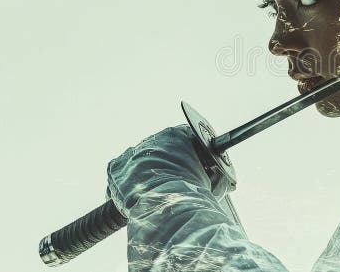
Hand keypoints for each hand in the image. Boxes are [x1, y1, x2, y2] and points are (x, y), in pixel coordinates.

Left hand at [106, 124, 235, 217]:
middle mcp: (154, 139)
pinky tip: (135, 198)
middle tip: (170, 184)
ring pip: (139, 162)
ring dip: (144, 176)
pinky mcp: (116, 168)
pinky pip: (119, 175)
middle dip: (164, 166)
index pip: (183, 139)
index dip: (186, 155)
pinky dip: (125, 186)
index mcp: (178, 134)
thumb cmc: (194, 190)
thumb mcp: (216, 178)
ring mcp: (133, 152)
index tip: (188, 168)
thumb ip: (217, 172)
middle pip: (159, 151)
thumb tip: (223, 179)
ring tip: (152, 193)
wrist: (168, 204)